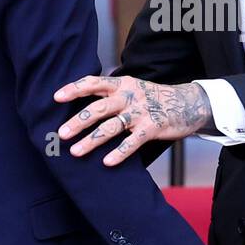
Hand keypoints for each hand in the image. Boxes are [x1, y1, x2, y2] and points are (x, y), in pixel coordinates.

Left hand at [54, 75, 213, 165]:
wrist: (188, 103)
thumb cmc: (153, 98)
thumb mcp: (132, 89)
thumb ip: (110, 94)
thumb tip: (80, 105)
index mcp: (121, 84)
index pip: (94, 82)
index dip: (75, 88)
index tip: (56, 97)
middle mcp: (129, 96)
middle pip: (99, 107)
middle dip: (78, 121)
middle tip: (61, 133)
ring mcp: (141, 111)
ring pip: (112, 126)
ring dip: (92, 140)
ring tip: (75, 151)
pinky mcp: (153, 127)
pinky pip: (133, 142)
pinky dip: (119, 152)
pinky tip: (107, 162)